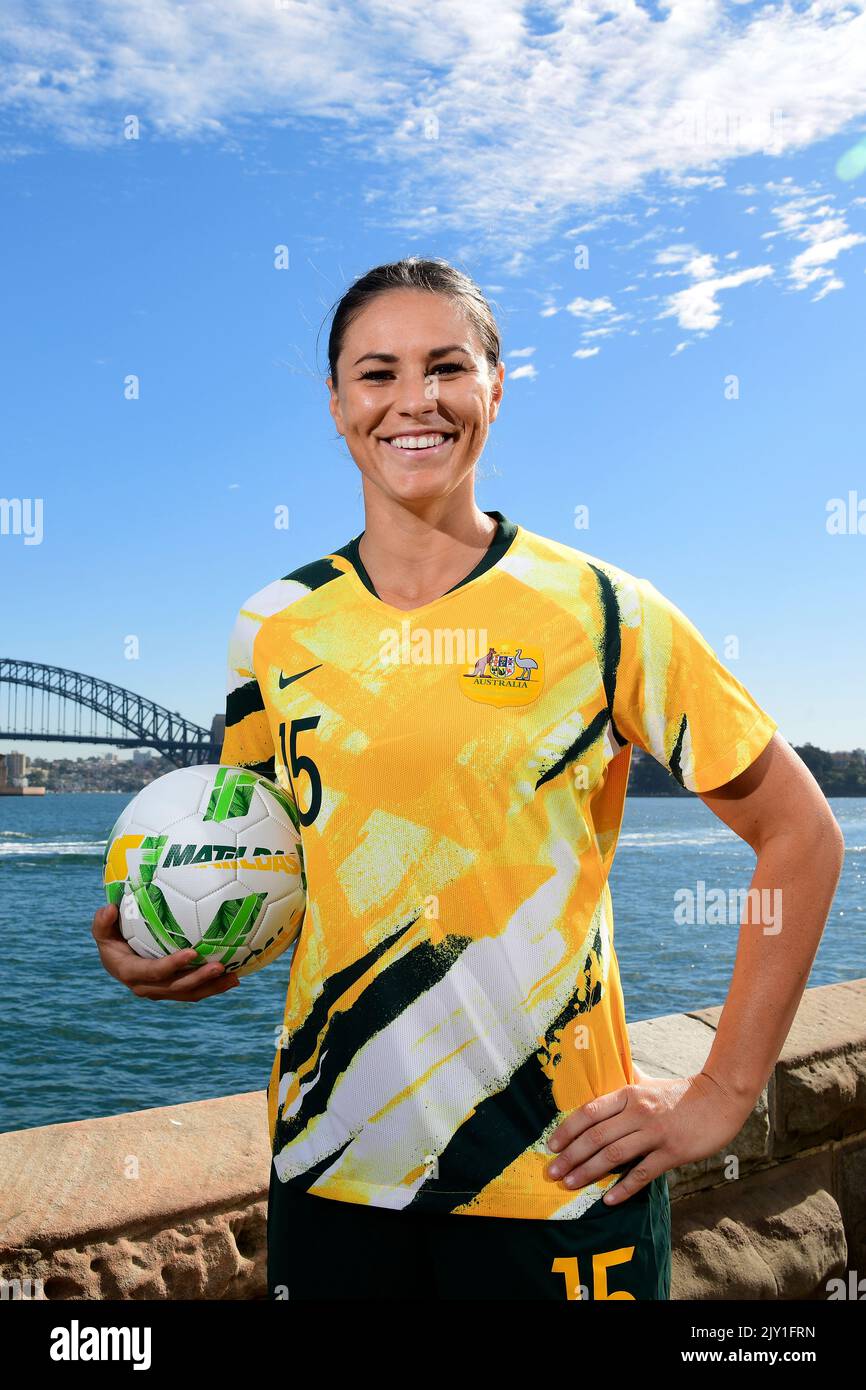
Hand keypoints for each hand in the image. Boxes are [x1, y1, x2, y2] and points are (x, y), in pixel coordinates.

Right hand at [92, 902, 240, 1000]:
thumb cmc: (111, 938)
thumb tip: (108, 908)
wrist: (115, 958)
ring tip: (234, 978)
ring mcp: (161, 991)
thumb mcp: (102, 930)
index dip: (172, 965)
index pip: (153, 972)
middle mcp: (146, 987)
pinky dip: (213, 986)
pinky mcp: (172, 989)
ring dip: (212, 987)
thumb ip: (102, 921)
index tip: (192, 953)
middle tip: (220, 966)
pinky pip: (193, 990)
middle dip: (199, 980)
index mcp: (130, 973)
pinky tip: (234, 976)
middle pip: (176, 987)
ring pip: (188, 993)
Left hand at [545, 1064, 754, 1204]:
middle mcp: (638, 1112)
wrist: (719, 1098)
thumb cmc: (678, 1093)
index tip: (551, 1145)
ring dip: (588, 1172)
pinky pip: (642, 1173)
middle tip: (552, 1172)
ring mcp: (655, 1133)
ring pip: (614, 1155)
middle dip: (570, 1156)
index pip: (589, 1112)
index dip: (567, 1129)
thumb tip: (599, 1075)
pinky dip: (623, 1187)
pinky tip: (608, 1199)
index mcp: (628, 1094)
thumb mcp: (646, 1083)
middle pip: (596, 1136)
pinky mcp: (672, 1153)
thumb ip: (623, 1084)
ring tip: (570, 1185)